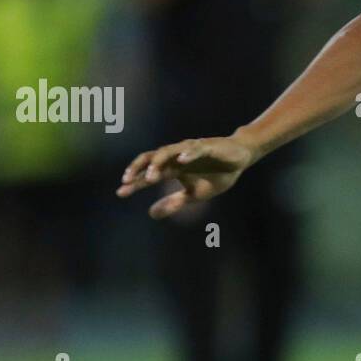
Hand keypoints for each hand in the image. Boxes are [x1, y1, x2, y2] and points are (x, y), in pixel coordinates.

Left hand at [116, 133, 257, 218]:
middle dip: (138, 169)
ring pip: (168, 152)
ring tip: (151, 177)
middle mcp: (177, 157)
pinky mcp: (207, 146)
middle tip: (127, 181)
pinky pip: (195, 149)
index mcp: (173, 168)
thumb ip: (174, 203)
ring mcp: (190, 150)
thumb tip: (150, 214)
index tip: (120, 193)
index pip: (149, 174)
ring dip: (158, 163)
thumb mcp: (195, 195)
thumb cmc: (217, 174)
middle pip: (151, 158)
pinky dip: (188, 154)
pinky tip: (181, 160)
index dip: (135, 183)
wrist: (240, 158)